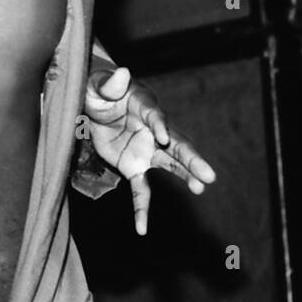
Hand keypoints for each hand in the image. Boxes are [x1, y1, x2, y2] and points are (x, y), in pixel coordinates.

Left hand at [83, 66, 216, 235]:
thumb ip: (109, 83)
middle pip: (176, 144)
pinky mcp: (133, 166)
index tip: (162, 137)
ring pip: (170, 165)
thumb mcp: (97, 85)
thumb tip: (122, 73)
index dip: (159, 125)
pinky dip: (141, 208)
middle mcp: (153, 129)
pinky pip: (141, 189)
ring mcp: (146, 150)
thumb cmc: (96, 89)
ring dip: (186, 177)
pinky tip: (142, 228)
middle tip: (209, 175)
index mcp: (145, 106)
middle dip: (191, 159)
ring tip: (201, 187)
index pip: (155, 116)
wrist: (92, 107)